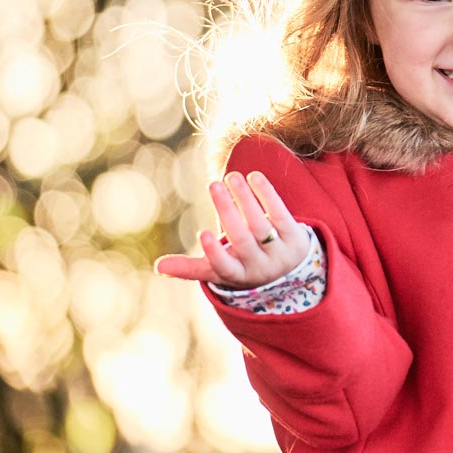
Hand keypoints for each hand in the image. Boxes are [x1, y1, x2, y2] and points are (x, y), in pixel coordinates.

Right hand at [153, 171, 310, 290]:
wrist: (290, 268)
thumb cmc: (243, 264)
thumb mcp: (220, 270)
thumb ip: (190, 267)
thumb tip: (157, 267)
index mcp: (238, 275)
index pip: (225, 267)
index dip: (214, 253)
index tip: (203, 233)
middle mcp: (260, 266)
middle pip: (242, 239)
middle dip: (227, 212)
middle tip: (214, 185)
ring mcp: (280, 252)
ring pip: (261, 225)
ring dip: (245, 199)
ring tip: (232, 177)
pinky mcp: (295, 237)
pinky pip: (281, 214)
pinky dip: (268, 195)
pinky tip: (255, 177)